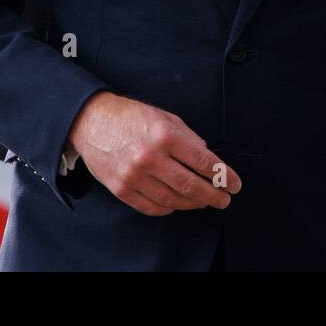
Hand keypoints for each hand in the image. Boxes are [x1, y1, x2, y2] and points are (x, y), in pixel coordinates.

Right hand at [67, 92, 241, 216]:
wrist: (91, 122)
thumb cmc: (131, 117)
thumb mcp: (165, 117)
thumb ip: (188, 137)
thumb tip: (207, 157)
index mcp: (165, 135)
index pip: (202, 161)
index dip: (223, 175)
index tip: (234, 184)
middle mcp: (150, 157)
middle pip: (190, 185)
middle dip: (213, 195)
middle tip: (224, 199)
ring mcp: (134, 175)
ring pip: (173, 199)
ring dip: (193, 203)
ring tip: (204, 201)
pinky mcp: (121, 189)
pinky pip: (151, 207)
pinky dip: (169, 208)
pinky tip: (177, 203)